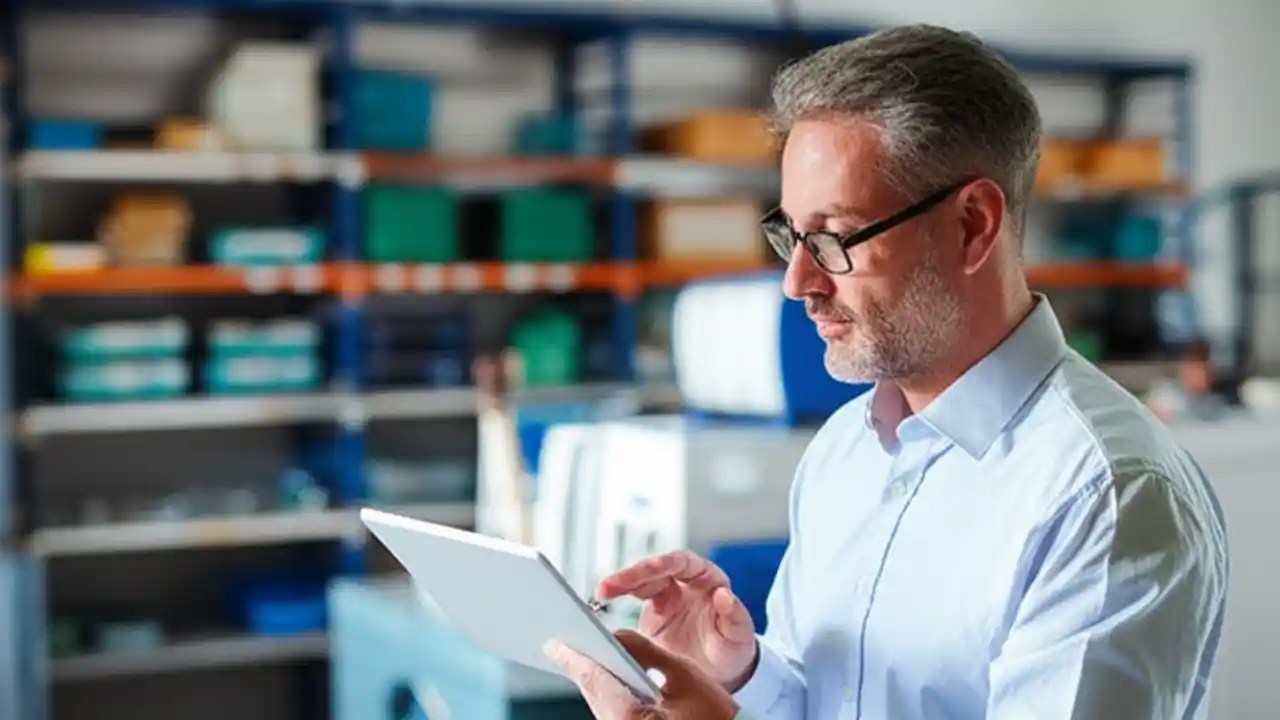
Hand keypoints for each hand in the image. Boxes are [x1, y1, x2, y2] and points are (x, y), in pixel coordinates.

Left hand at [545, 629, 738, 719]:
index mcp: (629, 717)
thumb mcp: (685, 676)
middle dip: (585, 666)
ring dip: (599, 681)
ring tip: (589, 655)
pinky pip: (614, 714)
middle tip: (568, 641)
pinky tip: (613, 681)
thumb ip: (645, 650)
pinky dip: (612, 695)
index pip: (592, 679)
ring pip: (603, 703)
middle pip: (594, 692)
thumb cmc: (718, 718)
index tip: (553, 642)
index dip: (572, 656)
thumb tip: (616, 635)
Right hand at [596, 551, 756, 690]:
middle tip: (611, 584)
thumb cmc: (733, 649)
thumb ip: (735, 616)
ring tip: (601, 592)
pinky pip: (631, 602)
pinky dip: (618, 602)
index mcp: (706, 579)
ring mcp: (666, 597)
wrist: (722, 674)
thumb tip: (725, 596)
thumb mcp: (740, 635)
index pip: (682, 562)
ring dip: (619, 584)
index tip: (649, 568)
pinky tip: (602, 607)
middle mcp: (684, 582)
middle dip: (632, 574)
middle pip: (654, 570)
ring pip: (639, 582)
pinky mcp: (652, 614)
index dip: (664, 563)